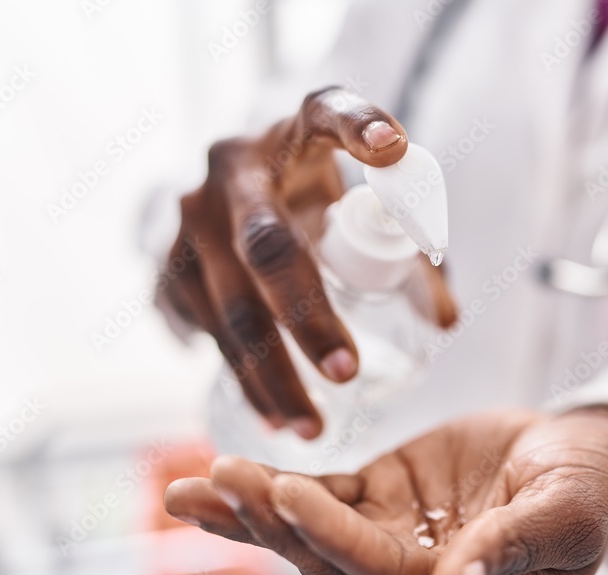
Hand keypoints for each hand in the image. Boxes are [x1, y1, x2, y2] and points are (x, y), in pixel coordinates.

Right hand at [160, 87, 456, 438]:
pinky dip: (240, 380)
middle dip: (307, 316)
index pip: (325, 113)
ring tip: (311, 429)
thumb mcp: (351, 207)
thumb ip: (403, 255)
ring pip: (229, 309)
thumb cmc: (308, 200)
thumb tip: (442, 321)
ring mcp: (188, 221)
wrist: (225, 199)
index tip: (394, 148)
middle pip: (267, 247)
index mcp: (290, 137)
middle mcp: (231, 171)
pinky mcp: (165, 268)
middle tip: (346, 372)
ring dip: (271, 377)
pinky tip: (270, 415)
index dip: (357, 126)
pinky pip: (203, 333)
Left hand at [164, 408, 607, 574]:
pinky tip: (221, 480)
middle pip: (330, 561)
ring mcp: (391, 538)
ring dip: (251, 513)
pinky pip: (317, 496)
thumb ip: (511, 547)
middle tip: (220, 480)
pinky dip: (269, 490)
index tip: (290, 495)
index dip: (336, 538)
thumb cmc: (586, 488)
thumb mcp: (567, 513)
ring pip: (310, 534)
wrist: (579, 455)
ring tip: (191, 488)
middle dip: (272, 524)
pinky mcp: (377, 499)